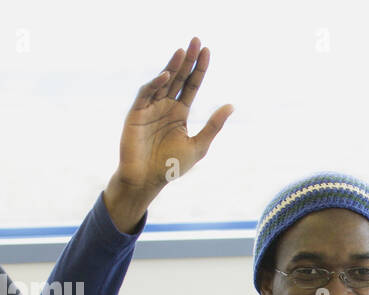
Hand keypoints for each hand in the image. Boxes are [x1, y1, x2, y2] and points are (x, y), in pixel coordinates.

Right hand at [103, 38, 233, 231]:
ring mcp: (150, 108)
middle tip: (196, 40)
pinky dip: (155, 84)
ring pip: (163, 82)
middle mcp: (165, 106)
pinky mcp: (136, 114)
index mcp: (180, 112)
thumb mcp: (198, 145)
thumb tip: (232, 106)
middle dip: (187, 60)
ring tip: (183, 52)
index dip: (199, 68)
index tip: (208, 51)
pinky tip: (167, 76)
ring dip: (172, 66)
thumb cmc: (172, 166)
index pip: (191, 84)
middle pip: (178, 77)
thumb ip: (213, 126)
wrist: (147, 180)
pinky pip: (146, 94)